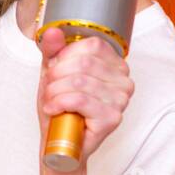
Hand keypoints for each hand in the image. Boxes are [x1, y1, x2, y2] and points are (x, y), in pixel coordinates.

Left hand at [36, 30, 134, 163]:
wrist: (61, 142)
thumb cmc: (62, 108)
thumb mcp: (55, 73)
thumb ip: (54, 50)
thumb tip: (52, 31)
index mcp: (116, 65)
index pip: (93, 45)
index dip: (66, 55)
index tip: (56, 69)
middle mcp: (124, 81)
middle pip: (84, 63)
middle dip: (57, 75)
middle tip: (49, 88)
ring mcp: (121, 101)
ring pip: (79, 81)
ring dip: (55, 91)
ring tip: (50, 101)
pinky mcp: (112, 118)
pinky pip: (80, 100)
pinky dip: (59, 103)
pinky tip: (54, 109)